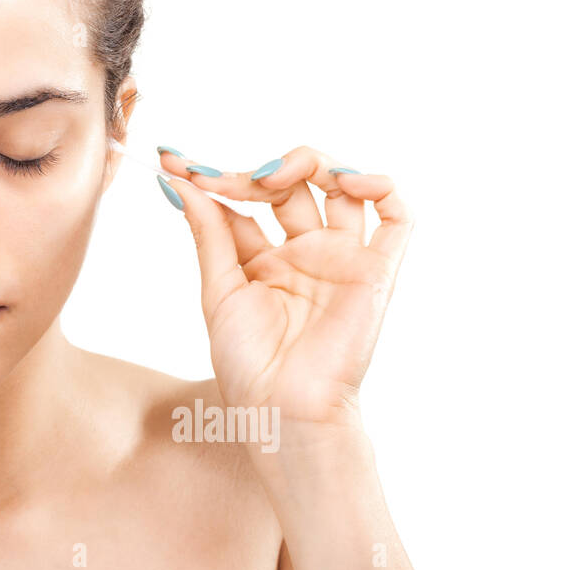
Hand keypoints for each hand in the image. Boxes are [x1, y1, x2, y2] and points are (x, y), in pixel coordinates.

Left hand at [156, 145, 414, 428]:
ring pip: (343, 186)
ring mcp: (341, 257)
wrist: (283, 409)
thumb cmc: (248, 365)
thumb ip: (209, 232)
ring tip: (276, 175)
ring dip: (315, 163)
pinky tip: (349, 181)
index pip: (243, 201)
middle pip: (291, 185)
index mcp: (264, 259)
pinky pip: (397, 217)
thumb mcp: (218, 289)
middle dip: (257, 170)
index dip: (212, 176)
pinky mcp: (377, 270)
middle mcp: (305, 252)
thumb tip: (182, 181)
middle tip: (223, 177)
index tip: (173, 160)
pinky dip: (381, 187)